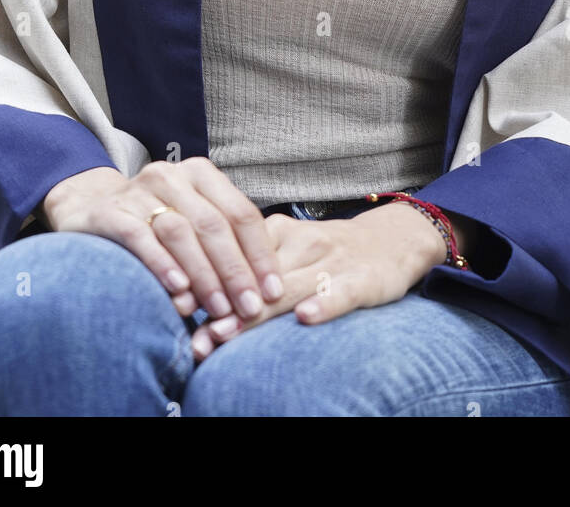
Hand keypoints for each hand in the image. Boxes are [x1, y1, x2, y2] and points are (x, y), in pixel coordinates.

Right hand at [40, 158, 284, 322]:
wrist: (90, 209)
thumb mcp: (192, 221)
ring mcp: (138, 190)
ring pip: (180, 231)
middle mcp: (171, 175)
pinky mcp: (110, 212)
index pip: (240, 212)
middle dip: (235, 270)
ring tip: (219, 308)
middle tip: (249, 308)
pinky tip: (178, 289)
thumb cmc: (155, 222)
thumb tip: (264, 290)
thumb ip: (223, 244)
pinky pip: (139, 237)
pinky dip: (162, 263)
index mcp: (200, 174)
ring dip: (203, 274)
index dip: (260, 254)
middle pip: (213, 224)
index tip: (272, 291)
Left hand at [188, 199, 448, 360]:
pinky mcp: (363, 279)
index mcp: (276, 233)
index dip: (206, 284)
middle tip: (197, 336)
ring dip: (257, 314)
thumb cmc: (327, 253)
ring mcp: (332, 260)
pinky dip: (324, 304)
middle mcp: (301, 242)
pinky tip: (306, 318)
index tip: (178, 309)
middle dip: (222, 308)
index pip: (235, 257)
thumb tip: (193, 301)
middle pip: (255, 277)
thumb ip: (248, 273)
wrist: (391, 241)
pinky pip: (341, 291)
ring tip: (227, 334)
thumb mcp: (286, 252)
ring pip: (290, 287)